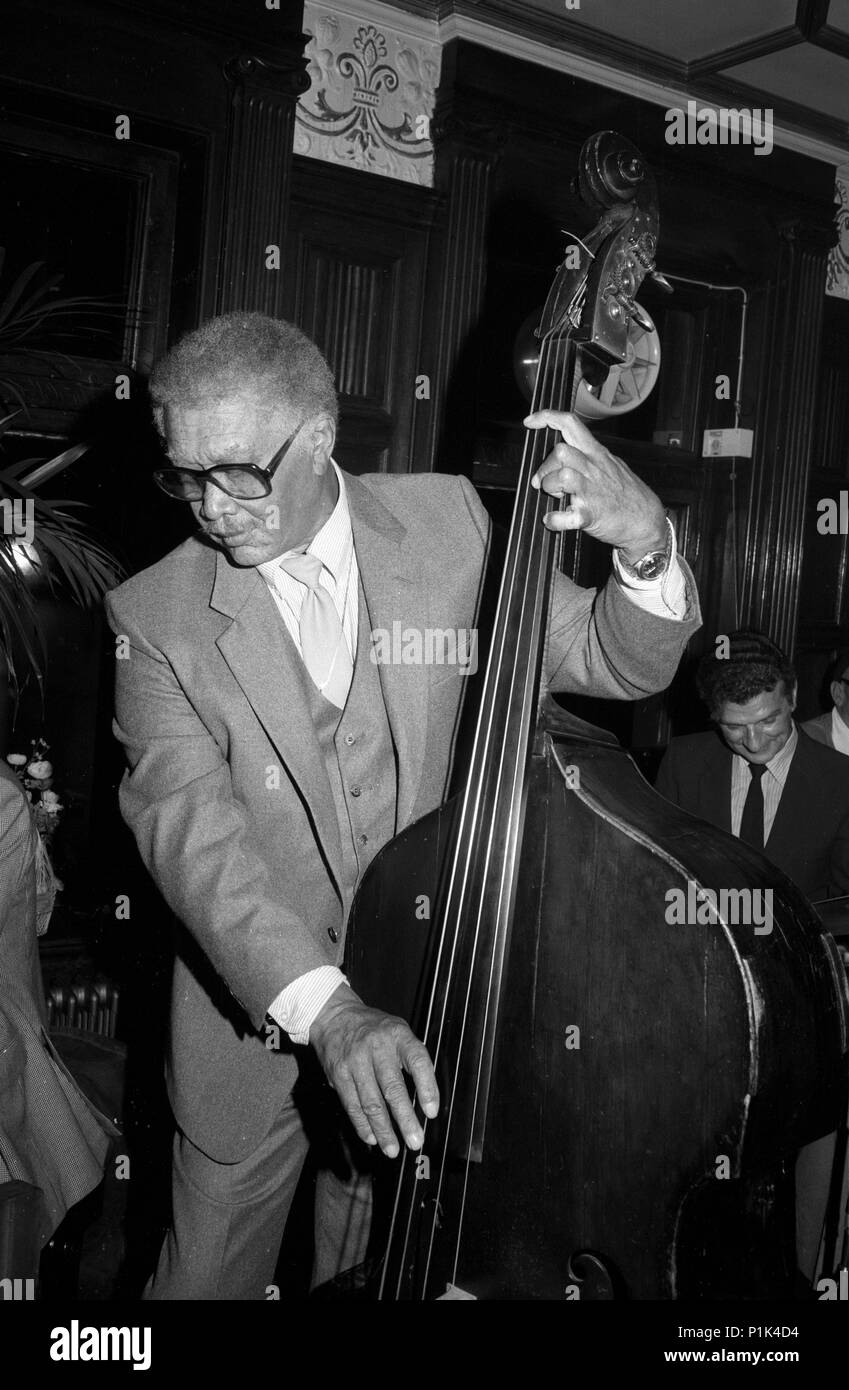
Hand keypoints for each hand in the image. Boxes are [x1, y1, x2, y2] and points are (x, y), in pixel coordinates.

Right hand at [310, 983, 438, 1157]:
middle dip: (404, 1119)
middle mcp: (377, 1047)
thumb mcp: (398, 1031)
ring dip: (383, 1129)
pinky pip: (352, 1105)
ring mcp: (355, 1061)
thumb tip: (427, 1097)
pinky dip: (362, 1125)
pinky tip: (372, 1138)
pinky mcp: (338, 1074)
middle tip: (415, 1141)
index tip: (432, 1112)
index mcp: (398, 1036)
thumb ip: (413, 1058)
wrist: (335, 1016)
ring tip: (393, 1149)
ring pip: (371, 1102)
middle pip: (392, 1088)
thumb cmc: (375, 1029)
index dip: (427, 1087)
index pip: (417, 1061)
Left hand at [527, 410, 666, 561]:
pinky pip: (566, 516)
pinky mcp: (591, 515)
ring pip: (561, 477)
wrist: (647, 521)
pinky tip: (553, 520)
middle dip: (545, 467)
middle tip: (545, 482)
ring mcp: (593, 492)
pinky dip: (555, 519)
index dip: (547, 417)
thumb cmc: (627, 494)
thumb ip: (588, 456)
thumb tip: (562, 453)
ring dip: (550, 488)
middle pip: (561, 451)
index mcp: (597, 454)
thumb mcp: (611, 464)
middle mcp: (594, 469)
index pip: (571, 424)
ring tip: (557, 497)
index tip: (530, 422)